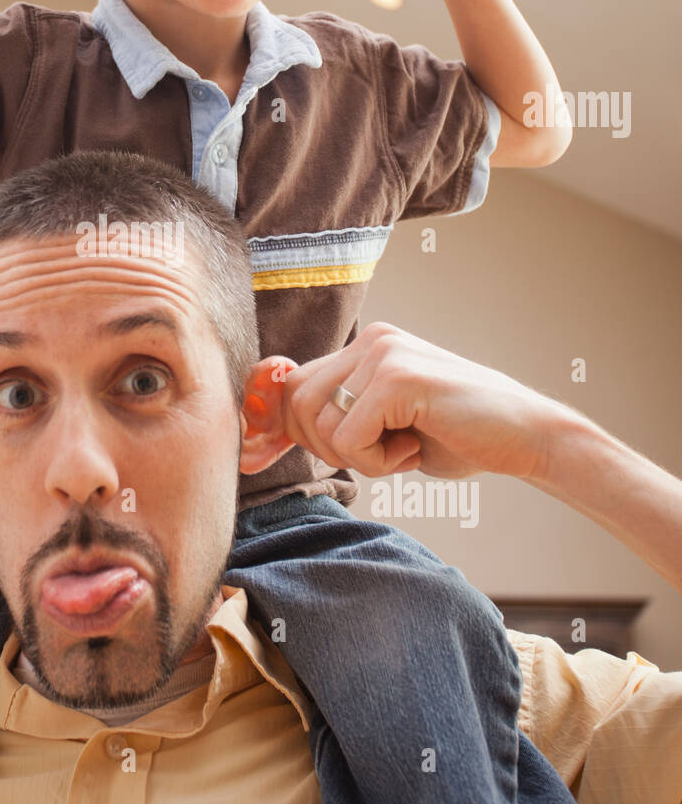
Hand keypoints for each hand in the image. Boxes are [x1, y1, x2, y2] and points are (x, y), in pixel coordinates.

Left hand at [278, 323, 557, 480]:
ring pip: (319, 423)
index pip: (293, 386)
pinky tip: (414, 452)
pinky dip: (376, 463)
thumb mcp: (387, 420)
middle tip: (376, 455)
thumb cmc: (459, 435)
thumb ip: (342, 413)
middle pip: (295, 403)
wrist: (528, 438)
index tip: (318, 456)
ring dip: (356, 457)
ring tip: (401, 450)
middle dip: (325, 446)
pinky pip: (349, 439)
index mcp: (366, 346)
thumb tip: (275, 429)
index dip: (294, 430)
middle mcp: (371, 340)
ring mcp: (383, 354)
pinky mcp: (397, 378)